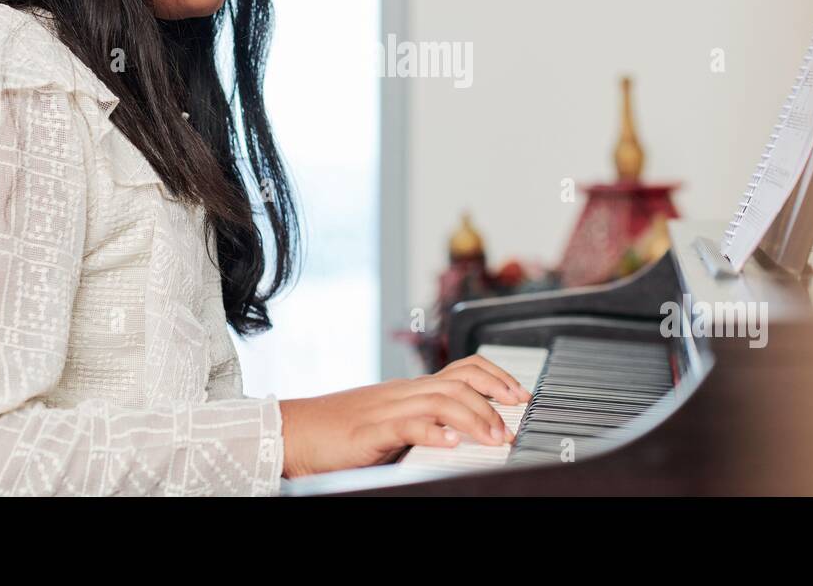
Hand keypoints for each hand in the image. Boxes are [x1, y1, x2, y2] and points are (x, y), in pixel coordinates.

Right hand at [278, 355, 533, 478]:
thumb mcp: (388, 424)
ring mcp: (386, 409)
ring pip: (441, 399)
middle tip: (515, 419)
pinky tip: (451, 443)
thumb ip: (420, 423)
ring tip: (494, 437)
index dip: (496, 377)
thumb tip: (458, 434)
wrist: (292, 432)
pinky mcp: (369, 431)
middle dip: (495, 395)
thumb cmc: (336, 432)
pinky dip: (433, 431)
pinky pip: (407, 425)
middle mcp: (403, 393)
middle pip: (459, 380)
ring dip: (474, 417)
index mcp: (409, 390)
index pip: (462, 369)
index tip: (520, 395)